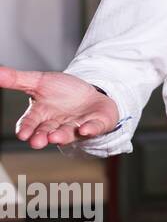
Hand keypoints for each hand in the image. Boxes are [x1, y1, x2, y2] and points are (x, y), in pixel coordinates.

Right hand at [0, 67, 119, 149]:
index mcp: (41, 115)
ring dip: (61, 136)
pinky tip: (86, 130)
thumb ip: (16, 79)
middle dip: (41, 137)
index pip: (30, 123)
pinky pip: (93, 128)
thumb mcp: (39, 82)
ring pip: (67, 133)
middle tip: (37, 142)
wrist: (90, 94)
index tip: (22, 134)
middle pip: (46, 132)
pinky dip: (90, 129)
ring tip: (55, 137)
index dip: (26, 129)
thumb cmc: (62, 91)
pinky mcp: (95, 124)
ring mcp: (76, 126)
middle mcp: (57, 125)